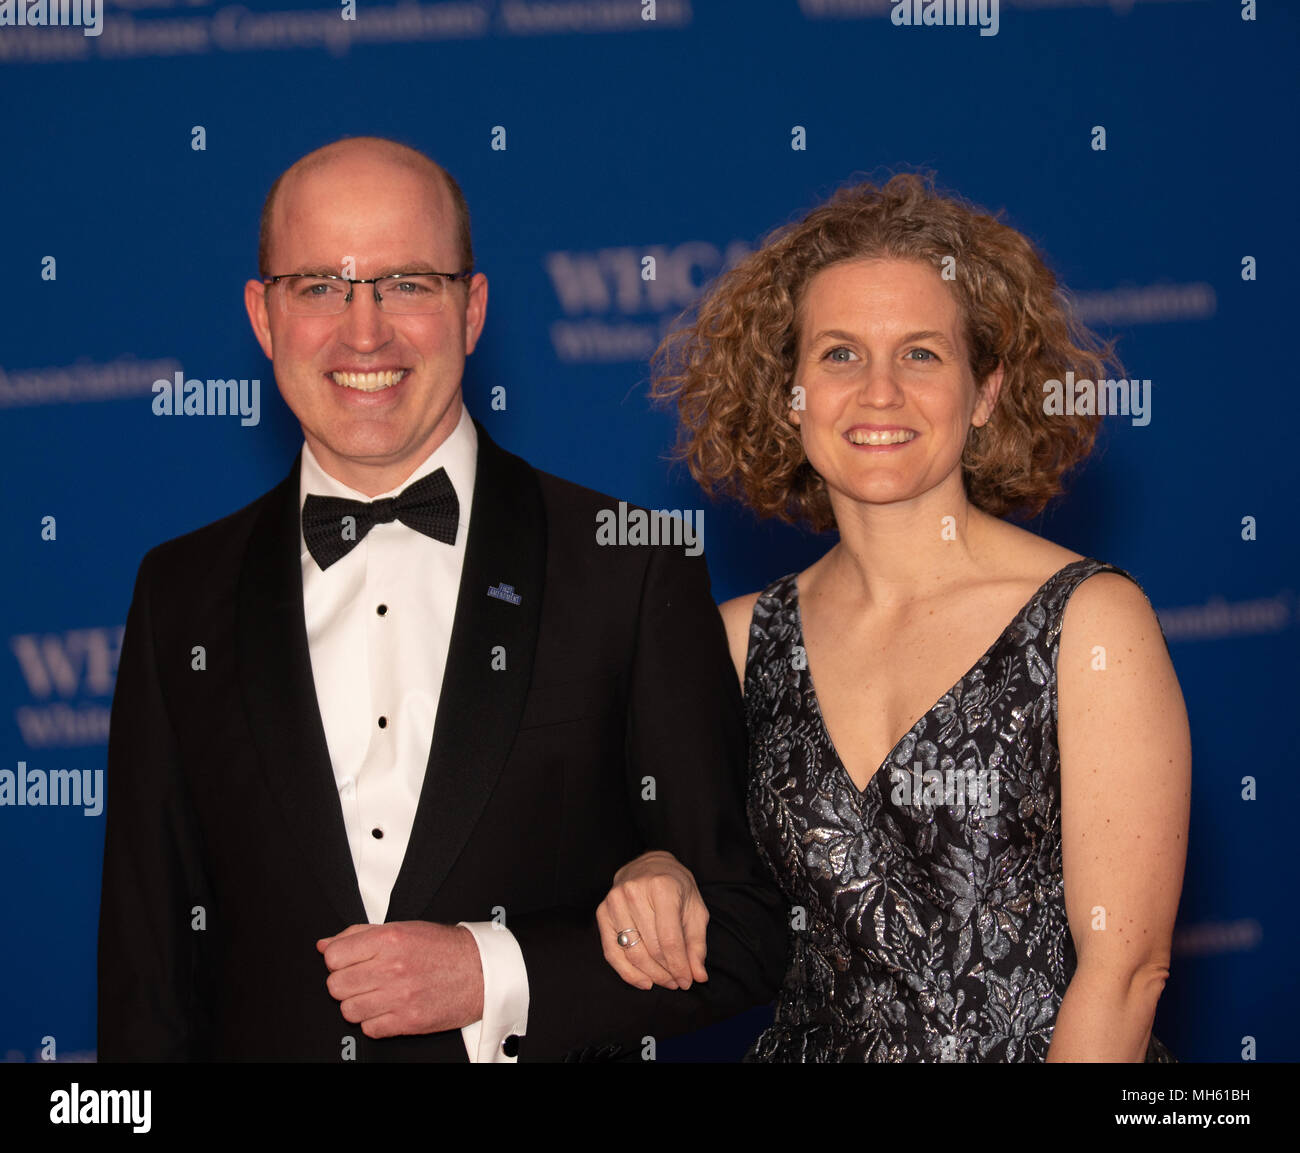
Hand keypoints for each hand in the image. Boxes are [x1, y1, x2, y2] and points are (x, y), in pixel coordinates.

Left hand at [316, 921, 483, 1037]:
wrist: (481, 971)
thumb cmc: (443, 948)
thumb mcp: (403, 928)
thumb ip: (360, 935)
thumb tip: (324, 945)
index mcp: (389, 939)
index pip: (333, 956)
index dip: (336, 960)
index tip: (347, 961)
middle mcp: (392, 967)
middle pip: (336, 985)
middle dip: (344, 983)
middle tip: (361, 979)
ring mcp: (399, 997)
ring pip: (348, 1010)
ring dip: (357, 1004)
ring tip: (374, 994)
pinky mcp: (408, 1021)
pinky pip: (369, 1029)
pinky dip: (373, 1021)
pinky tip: (387, 1008)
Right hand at [596, 850, 708, 990]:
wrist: (651, 865)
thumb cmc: (676, 888)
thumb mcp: (695, 909)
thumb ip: (697, 943)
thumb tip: (698, 976)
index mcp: (662, 887)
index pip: (669, 939)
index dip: (679, 966)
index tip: (687, 981)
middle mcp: (634, 892)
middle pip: (651, 948)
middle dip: (667, 972)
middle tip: (677, 983)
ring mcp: (614, 901)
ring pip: (632, 953)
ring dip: (650, 974)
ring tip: (664, 981)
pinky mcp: (602, 911)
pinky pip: (611, 952)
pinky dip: (627, 972)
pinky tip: (644, 981)